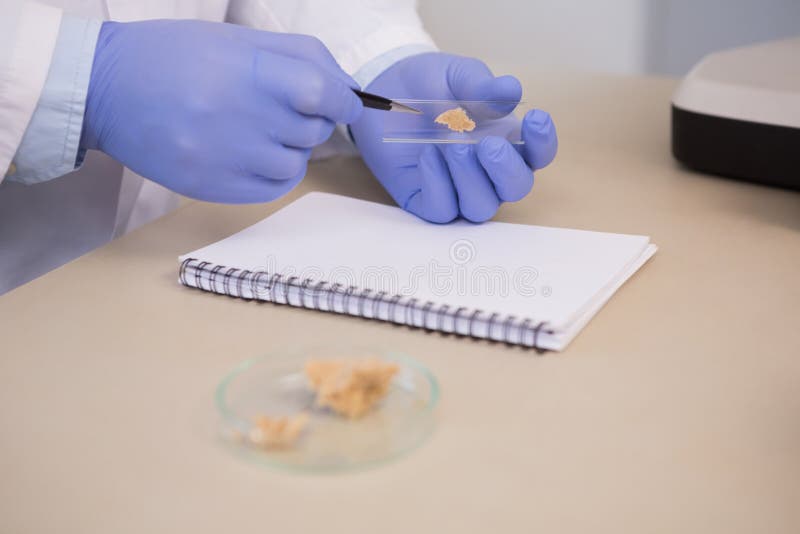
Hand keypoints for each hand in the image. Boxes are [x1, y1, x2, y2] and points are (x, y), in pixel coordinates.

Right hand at [81, 20, 362, 202]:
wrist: (105, 89)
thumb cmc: (172, 56)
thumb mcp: (234, 39)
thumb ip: (299, 56)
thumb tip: (348, 88)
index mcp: (243, 71)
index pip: (321, 93)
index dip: (344, 101)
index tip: (347, 104)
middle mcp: (237, 117)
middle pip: (313, 130)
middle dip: (313, 119)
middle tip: (283, 107)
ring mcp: (224, 157)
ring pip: (297, 162)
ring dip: (293, 147)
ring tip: (261, 129)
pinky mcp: (213, 186)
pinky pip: (274, 187)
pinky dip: (277, 172)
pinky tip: (254, 153)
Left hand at [350, 53, 556, 222]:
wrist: (388, 87)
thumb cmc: (433, 85)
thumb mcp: (458, 75)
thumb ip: (483, 85)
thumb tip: (510, 91)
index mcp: (508, 141)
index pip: (538, 154)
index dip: (543, 143)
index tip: (535, 119)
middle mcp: (488, 171)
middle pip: (515, 188)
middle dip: (506, 170)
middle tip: (488, 145)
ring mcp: (458, 188)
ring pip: (480, 207)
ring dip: (471, 180)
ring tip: (453, 146)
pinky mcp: (426, 199)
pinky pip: (442, 210)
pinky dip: (438, 186)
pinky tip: (428, 157)